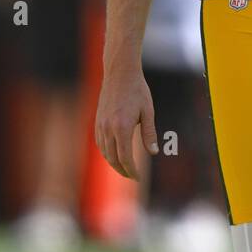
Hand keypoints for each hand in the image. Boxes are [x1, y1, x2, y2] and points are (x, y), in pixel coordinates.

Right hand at [95, 61, 158, 180]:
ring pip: (105, 152)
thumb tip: (153, 152)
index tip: (138, 178)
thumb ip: (149, 133)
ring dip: (114, 163)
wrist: (120, 73)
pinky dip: (107, 152)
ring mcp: (101, 124)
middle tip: (133, 177)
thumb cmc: (138, 90)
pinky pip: (100, 142)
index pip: (125, 158)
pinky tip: (115, 154)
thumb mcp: (148, 111)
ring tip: (125, 168)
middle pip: (113, 158)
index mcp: (122, 127)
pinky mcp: (98, 120)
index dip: (132, 171)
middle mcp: (108, 128)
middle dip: (123, 171)